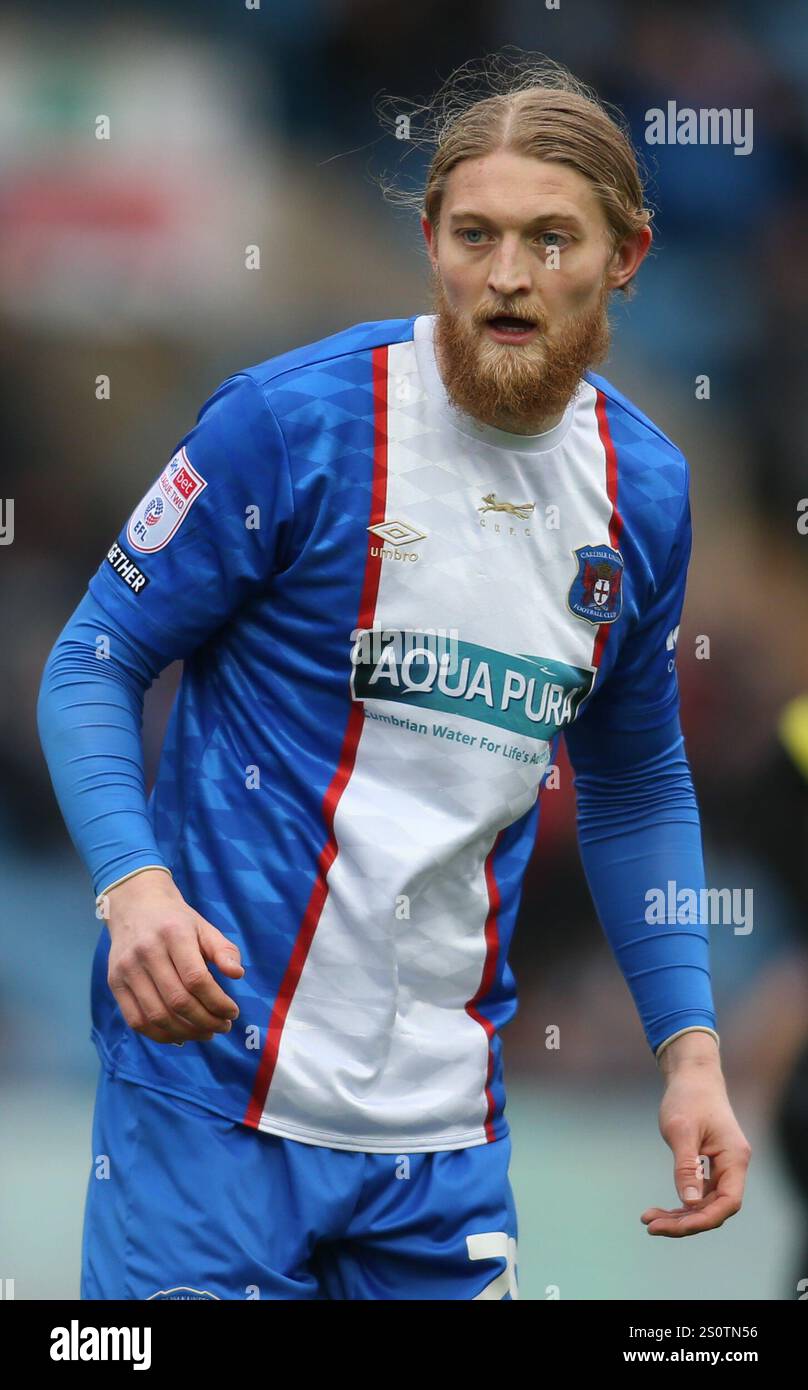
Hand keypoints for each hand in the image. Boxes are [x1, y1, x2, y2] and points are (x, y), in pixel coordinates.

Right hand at [101, 869, 244, 1044]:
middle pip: (177, 1001)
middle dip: (206, 1021)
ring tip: (206, 1032)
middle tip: (223, 1026)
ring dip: (186, 1032)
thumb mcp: (204, 928)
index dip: (217, 1002)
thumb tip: (238, 974)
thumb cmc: (177, 921)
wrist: (136, 906)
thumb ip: (224, 950)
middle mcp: (146, 951)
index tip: (233, 1012)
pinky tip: (181, 1035)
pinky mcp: (114, 983)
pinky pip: (136, 1020)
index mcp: (173, 934)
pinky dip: (160, 1035)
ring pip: (156, 1016)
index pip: (196, 979)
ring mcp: (126, 969)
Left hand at [641, 1052, 750, 1236]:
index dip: (702, 1219)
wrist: (692, 1075)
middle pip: (714, 1208)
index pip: (728, 1202)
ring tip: (649, 1219)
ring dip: (679, 1216)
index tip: (672, 1225)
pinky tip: (658, 1211)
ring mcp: (723, 1167)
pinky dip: (680, 1203)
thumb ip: (686, 1166)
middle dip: (684, 1222)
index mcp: (734, 1157)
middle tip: (650, 1225)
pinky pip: (698, 1194)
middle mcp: (733, 1166)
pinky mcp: (710, 1166)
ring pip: (705, 1204)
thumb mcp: (682, 1130)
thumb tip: (688, 1203)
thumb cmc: (688, 1097)